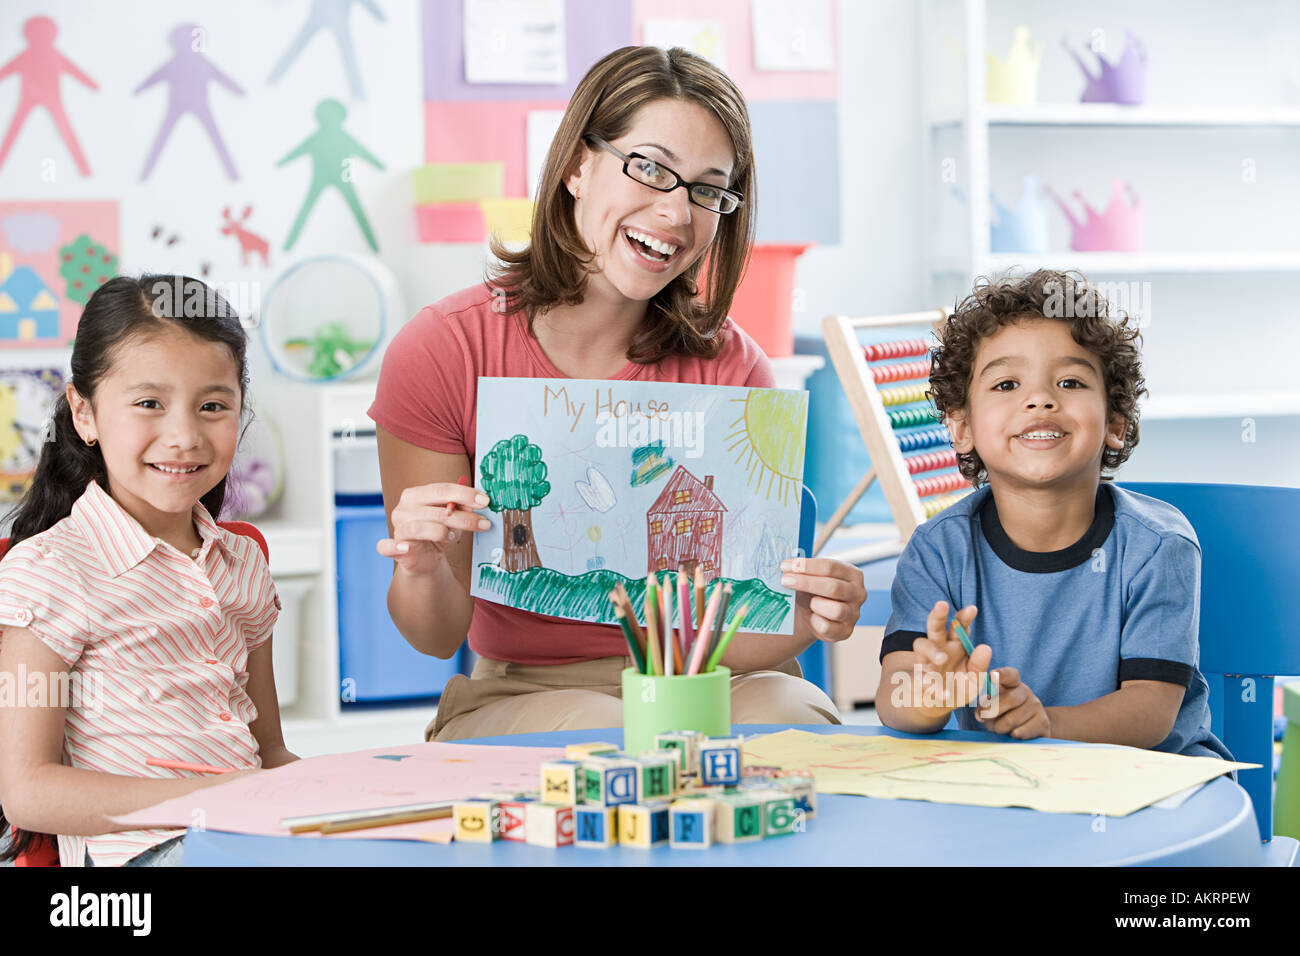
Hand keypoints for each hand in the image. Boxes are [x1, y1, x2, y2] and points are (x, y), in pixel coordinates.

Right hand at [375, 480, 491, 576]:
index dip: (465, 494)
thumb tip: (478, 500)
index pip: (442, 489)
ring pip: (421, 527)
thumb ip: (462, 508)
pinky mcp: (392, 547)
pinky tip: (407, 548)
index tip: (485, 501)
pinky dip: (396, 546)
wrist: (424, 559)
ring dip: (444, 532)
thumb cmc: (438, 533)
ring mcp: (397, 527)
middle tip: (485, 523)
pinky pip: (387, 546)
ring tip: (455, 538)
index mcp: (416, 495)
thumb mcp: (453, 519)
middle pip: (436, 510)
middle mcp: (404, 508)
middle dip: (464, 517)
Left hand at [781, 557, 867, 643]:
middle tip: (785, 581)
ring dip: (816, 604)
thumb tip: (786, 567)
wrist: (814, 614)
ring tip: (808, 603)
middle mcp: (858, 593)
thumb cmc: (814, 591)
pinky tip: (810, 616)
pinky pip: (828, 628)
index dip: (807, 566)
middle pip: (833, 587)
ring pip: (836, 610)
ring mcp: (854, 614)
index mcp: (852, 574)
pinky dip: (815, 622)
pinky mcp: (845, 631)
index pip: (830, 567)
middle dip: (806, 583)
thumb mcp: (811, 576)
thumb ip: (803, 570)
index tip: (786, 566)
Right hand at [910, 601, 986, 714]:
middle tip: (942, 604)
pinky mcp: (915, 675)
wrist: (936, 707)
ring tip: (941, 659)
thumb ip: (980, 665)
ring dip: (932, 650)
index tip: (972, 609)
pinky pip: (919, 674)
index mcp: (955, 646)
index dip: (964, 617)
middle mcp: (938, 648)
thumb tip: (985, 647)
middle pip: (935, 627)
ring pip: (921, 643)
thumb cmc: (957, 688)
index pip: (959, 626)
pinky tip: (939, 691)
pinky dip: (928, 682)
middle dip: (938, 615)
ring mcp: (924, 660)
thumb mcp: (974, 680)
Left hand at [974, 667, 1050, 739]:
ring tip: (1000, 728)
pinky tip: (1013, 733)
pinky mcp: (1043, 723)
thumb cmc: (1005, 713)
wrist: (1032, 726)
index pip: (1010, 675)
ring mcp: (1036, 706)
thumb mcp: (993, 706)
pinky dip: (1012, 735)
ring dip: (999, 728)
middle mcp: (1025, 692)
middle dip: (993, 711)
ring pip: (1011, 720)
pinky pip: (1020, 732)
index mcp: (1012, 683)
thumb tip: (980, 714)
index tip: (992, 676)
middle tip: (984, 718)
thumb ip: (984, 707)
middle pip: (1010, 699)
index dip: (1001, 675)